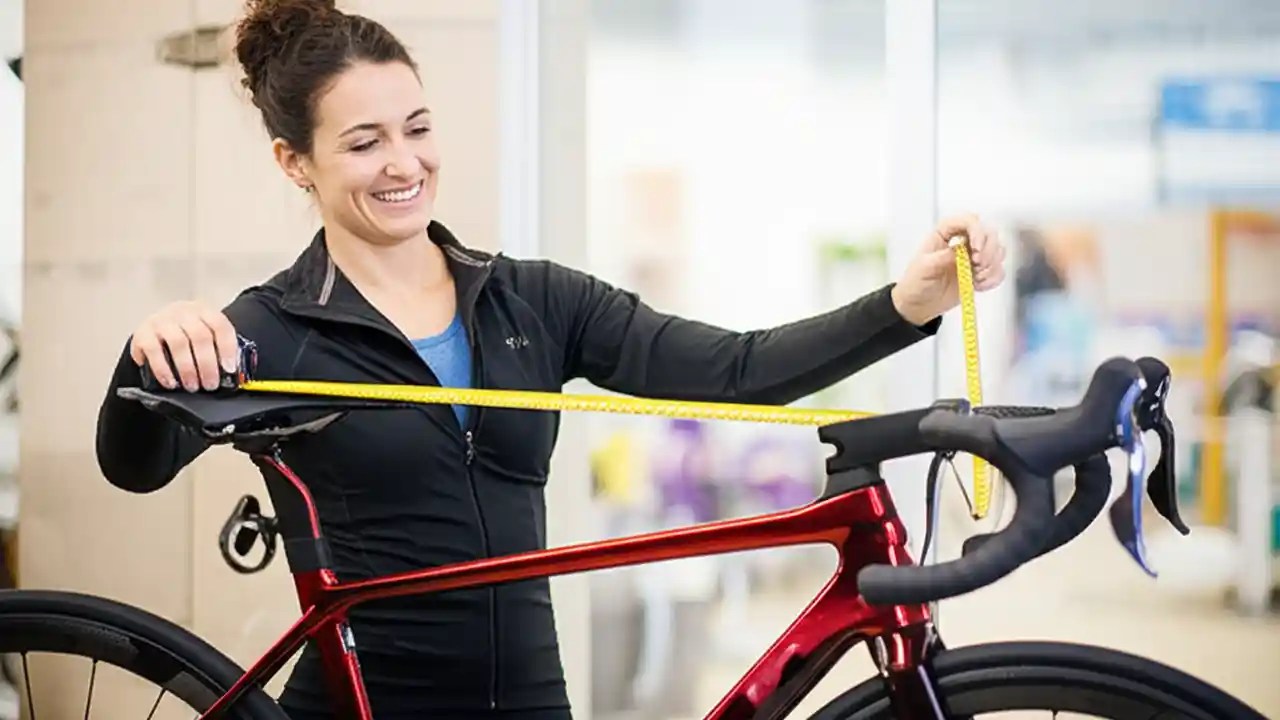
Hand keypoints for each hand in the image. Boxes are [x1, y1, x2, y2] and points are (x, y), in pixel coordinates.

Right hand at [128, 301, 238, 390]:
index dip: (227, 348)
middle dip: (207, 364)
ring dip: (187, 368)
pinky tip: (169, 382)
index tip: (229, 368)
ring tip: (192, 386)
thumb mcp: (205, 336)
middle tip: (210, 384)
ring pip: (178, 342)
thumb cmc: (187, 336)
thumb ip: (217, 350)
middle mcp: (183, 312)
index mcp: (205, 312)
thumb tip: (230, 375)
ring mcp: (162, 320)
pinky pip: (153, 350)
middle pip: (200, 336)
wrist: (158, 327)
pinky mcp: (143, 332)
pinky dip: (162, 369)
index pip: (220, 325)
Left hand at [890, 214, 1005, 325]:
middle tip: (978, 265)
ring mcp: (972, 257)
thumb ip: (944, 257)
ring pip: (998, 250)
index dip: (977, 231)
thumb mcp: (924, 267)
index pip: (968, 220)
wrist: (918, 305)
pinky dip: (993, 278)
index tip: (976, 248)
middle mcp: (962, 242)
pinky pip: (998, 271)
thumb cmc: (916, 282)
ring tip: (977, 277)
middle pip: (989, 233)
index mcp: (945, 233)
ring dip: (992, 264)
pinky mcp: (979, 273)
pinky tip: (979, 285)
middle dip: (988, 249)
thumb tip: (963, 252)